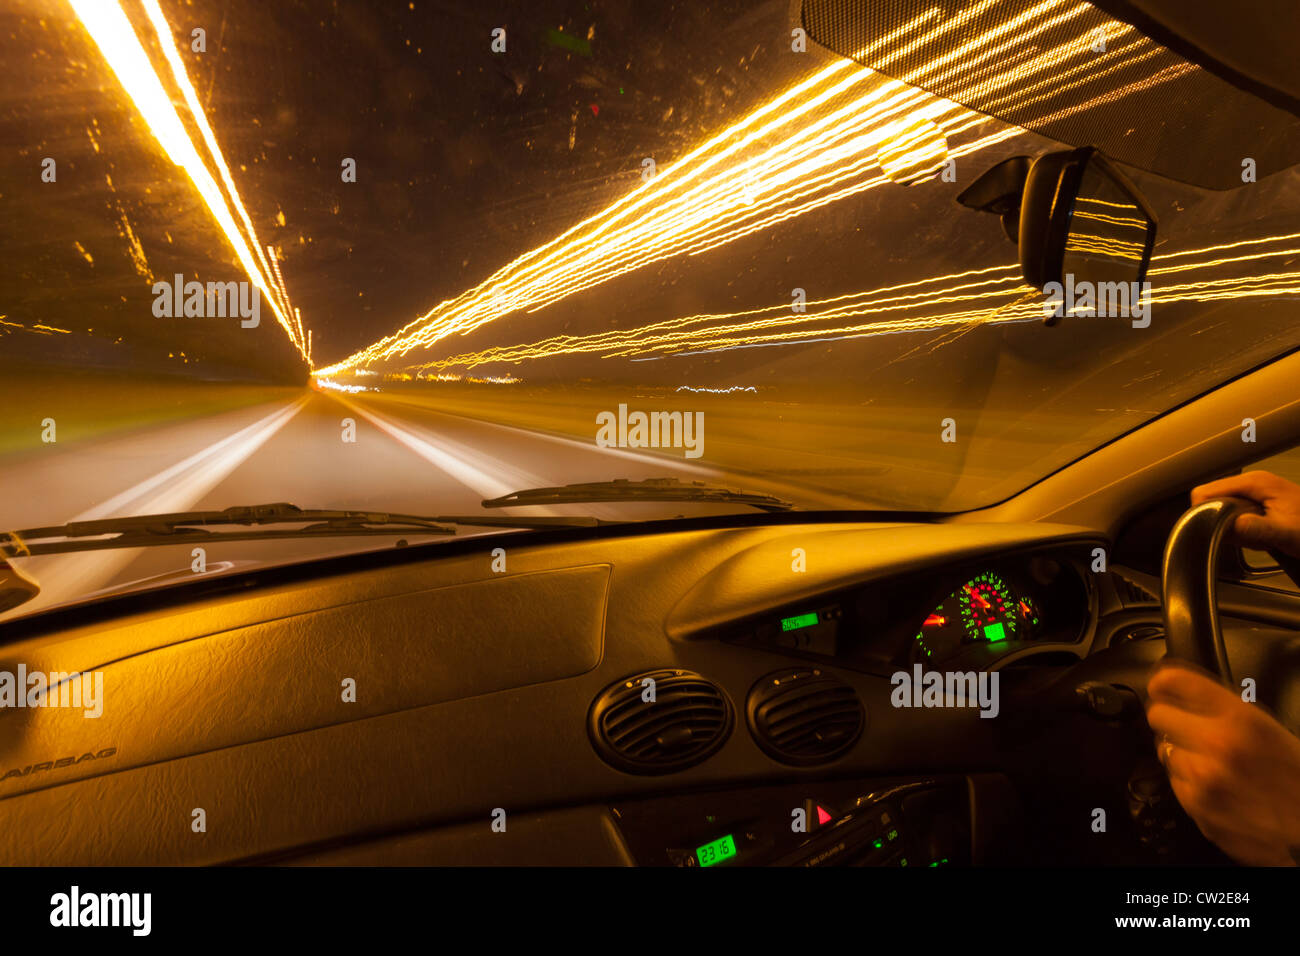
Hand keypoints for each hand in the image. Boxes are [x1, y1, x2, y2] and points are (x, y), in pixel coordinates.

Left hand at [1146, 660, 1299, 864]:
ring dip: (1181, 752)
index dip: (1164, 683)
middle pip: (1157, 714)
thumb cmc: (1295, 772)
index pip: (1173, 681)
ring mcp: (1203, 777)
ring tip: (1212, 762)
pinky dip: (1187, 781)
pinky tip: (1215, 784)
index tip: (1162, 687)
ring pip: (1163, 749)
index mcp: (1239, 717)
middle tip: (1185, 726)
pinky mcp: (1196, 805)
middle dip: (1170, 718)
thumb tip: (1178, 691)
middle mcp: (1217, 744)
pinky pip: (1173, 781)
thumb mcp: (1264, 725)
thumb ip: (1221, 707)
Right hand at [1190, 470, 1299, 558]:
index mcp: (1255, 483)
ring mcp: (1253, 492)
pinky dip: (1236, 529)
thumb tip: (1228, 525)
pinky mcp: (1255, 503)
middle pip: (1209, 498)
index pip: (1205, 491)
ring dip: (1227, 526)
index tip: (1212, 530)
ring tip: (1250, 537)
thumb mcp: (1287, 533)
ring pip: (1219, 507)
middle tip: (1236, 537)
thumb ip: (1257, 529)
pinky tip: (1253, 537)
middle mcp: (1251, 483)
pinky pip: (1231, 513)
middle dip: (1215, 520)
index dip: (1202, 511)